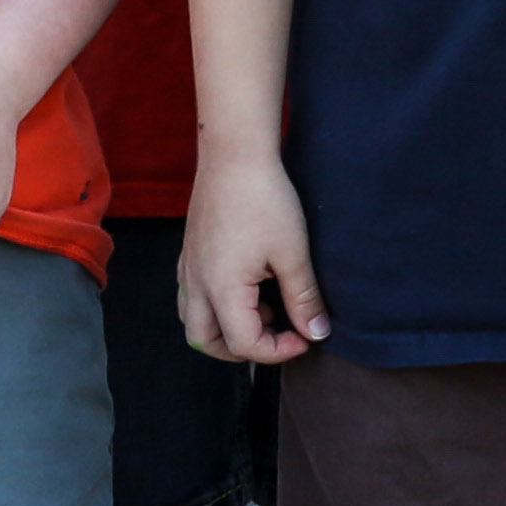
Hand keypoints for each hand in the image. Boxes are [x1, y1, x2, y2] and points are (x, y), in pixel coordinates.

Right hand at [178, 146, 326, 364]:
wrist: (234, 154)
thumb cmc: (264, 199)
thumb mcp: (293, 253)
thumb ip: (304, 299)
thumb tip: (317, 333)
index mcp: (222, 290)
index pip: (245, 344)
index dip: (278, 351)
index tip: (305, 337)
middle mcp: (197, 284)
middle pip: (206, 342)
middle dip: (242, 350)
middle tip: (277, 336)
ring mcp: (188, 267)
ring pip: (194, 321)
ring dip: (224, 330)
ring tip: (262, 310)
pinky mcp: (189, 252)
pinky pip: (191, 296)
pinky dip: (215, 307)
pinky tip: (245, 287)